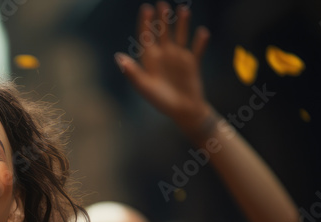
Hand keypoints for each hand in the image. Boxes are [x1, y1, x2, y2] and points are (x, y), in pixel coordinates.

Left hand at [116, 2, 210, 132]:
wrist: (182, 112)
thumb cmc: (161, 101)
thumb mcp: (145, 87)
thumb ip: (133, 72)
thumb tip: (118, 57)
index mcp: (150, 60)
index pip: (146, 37)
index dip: (145, 23)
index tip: (146, 9)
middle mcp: (164, 55)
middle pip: (162, 32)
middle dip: (162, 19)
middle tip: (161, 4)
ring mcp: (179, 58)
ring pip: (180, 36)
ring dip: (181, 24)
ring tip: (183, 9)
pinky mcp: (193, 63)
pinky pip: (197, 50)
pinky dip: (200, 42)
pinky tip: (202, 32)